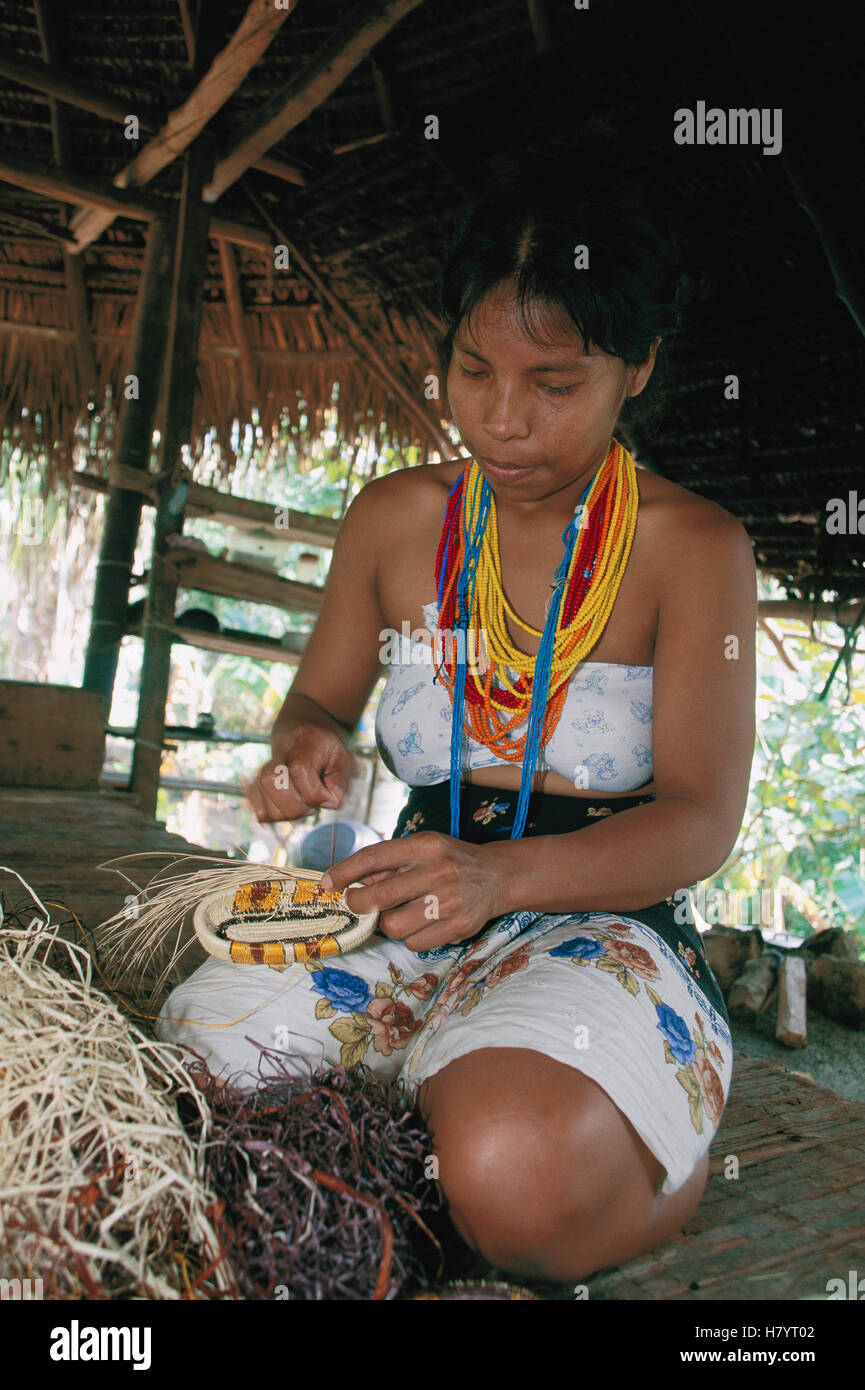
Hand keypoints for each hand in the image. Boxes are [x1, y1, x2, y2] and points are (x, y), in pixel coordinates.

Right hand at [245, 723, 356, 822]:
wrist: (302, 739)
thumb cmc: (325, 753)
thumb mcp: (344, 760)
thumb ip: (341, 781)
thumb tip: (332, 802)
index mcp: (305, 741)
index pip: (299, 770)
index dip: (315, 793)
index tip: (329, 797)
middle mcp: (279, 753)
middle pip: (274, 784)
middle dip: (299, 806)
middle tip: (314, 804)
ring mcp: (262, 769)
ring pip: (266, 804)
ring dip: (290, 814)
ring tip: (303, 803)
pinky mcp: (254, 786)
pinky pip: (261, 813)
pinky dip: (278, 818)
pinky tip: (290, 806)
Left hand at [320, 832, 507, 951]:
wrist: (497, 876)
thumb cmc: (449, 860)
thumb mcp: (422, 848)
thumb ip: (388, 864)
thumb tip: (349, 882)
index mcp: (425, 846)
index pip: (374, 857)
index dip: (345, 872)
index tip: (327, 883)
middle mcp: (438, 871)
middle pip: (380, 896)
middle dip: (358, 904)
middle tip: (356, 904)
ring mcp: (450, 901)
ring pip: (394, 926)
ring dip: (387, 923)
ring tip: (398, 913)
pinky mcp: (459, 927)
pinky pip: (414, 944)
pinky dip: (409, 937)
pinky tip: (420, 923)